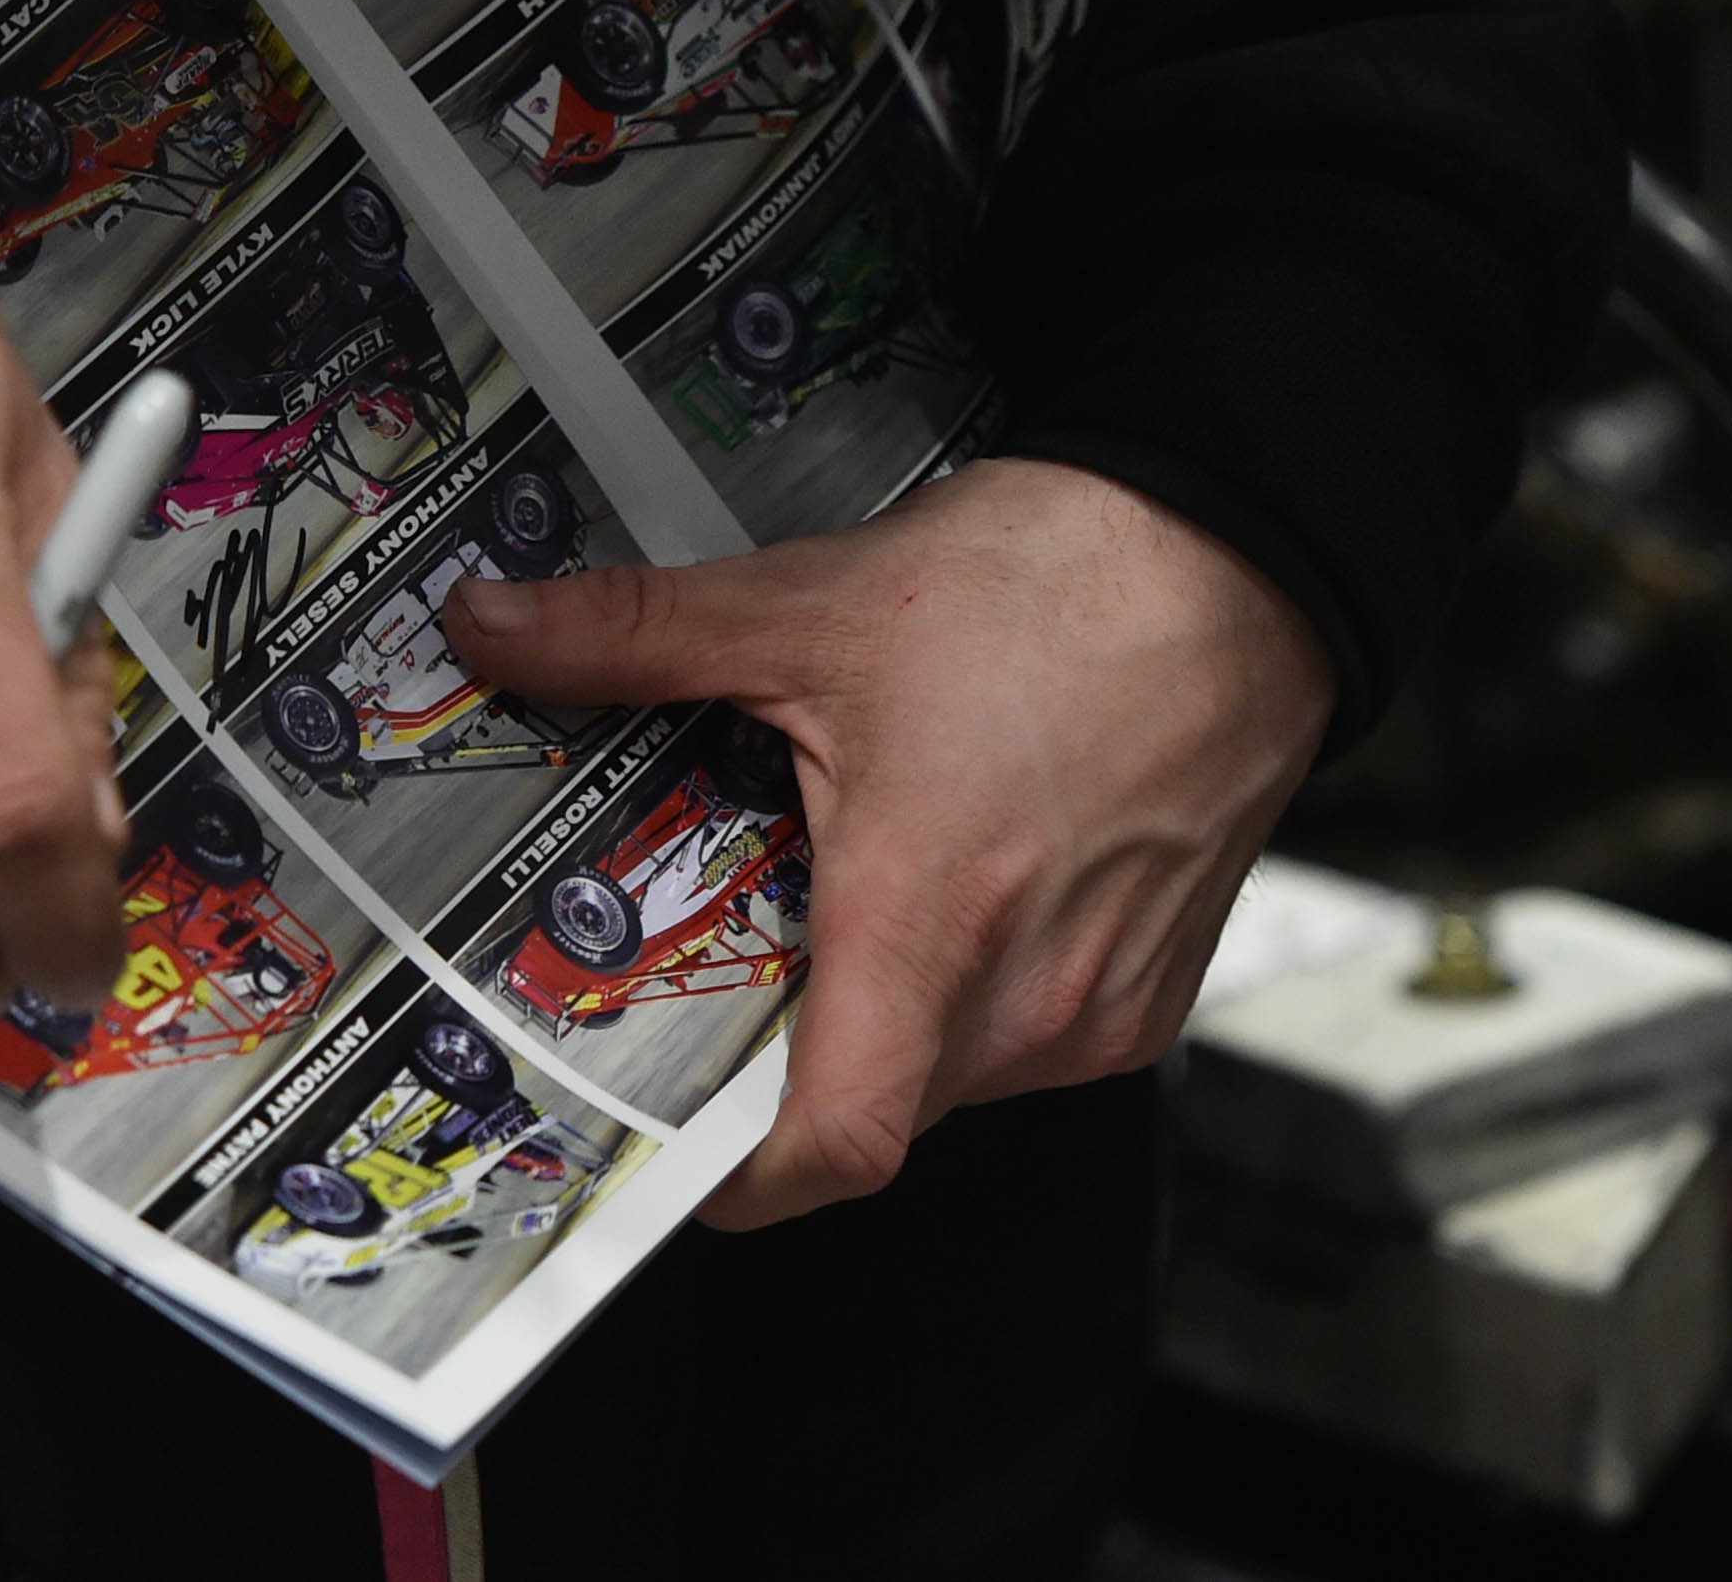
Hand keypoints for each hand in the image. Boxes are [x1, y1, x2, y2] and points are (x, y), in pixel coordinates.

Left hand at [443, 457, 1334, 1225]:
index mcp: (932, 920)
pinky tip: (955, 877)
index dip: (734, 1179)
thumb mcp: (816, 605)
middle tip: (729, 953)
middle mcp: (1030, 994)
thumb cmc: (1061, 585)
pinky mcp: (1154, 991)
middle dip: (789, 1051)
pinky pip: (1030, 1041)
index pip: (831, 1145)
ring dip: (886, 1013)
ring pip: (950, 1078)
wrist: (1238, 553)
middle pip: (873, 1103)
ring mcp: (1103, 1003)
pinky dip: (972, 990)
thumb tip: (493, 629)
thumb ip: (637, 633)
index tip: (668, 1145)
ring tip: (847, 889)